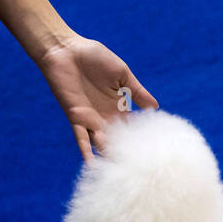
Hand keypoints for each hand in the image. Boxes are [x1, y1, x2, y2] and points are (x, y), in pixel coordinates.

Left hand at [37, 35, 158, 160]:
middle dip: (126, 152)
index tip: (154, 150)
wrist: (66, 50)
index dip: (142, 137)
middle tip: (139, 168)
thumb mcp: (122, 73)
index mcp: (118, 106)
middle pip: (118, 138)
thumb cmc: (94, 56)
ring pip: (101, 142)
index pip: (133, 126)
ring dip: (109, 155)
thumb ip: (137, 91)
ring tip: (119, 172)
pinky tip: (91, 164)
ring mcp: (90, 119)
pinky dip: (85, 150)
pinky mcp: (76, 117)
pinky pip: (81, 138)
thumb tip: (156, 107)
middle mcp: (105, 116)